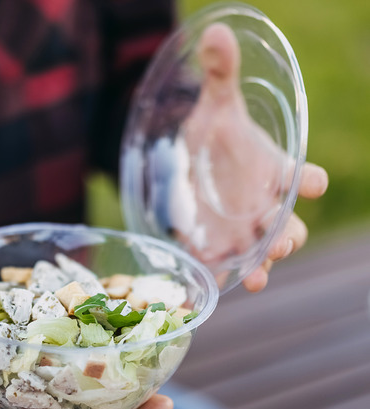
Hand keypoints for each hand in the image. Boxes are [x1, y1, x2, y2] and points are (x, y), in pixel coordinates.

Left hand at [174, 23, 327, 289]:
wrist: (188, 162)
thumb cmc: (216, 136)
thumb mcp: (215, 107)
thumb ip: (220, 75)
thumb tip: (216, 33)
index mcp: (274, 171)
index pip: (303, 177)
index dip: (310, 180)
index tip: (313, 181)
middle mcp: (264, 205)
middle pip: (288, 225)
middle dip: (287, 235)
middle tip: (280, 240)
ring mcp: (239, 229)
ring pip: (261, 253)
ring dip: (262, 264)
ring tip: (257, 277)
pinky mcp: (212, 244)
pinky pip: (220, 265)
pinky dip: (217, 276)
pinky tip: (209, 284)